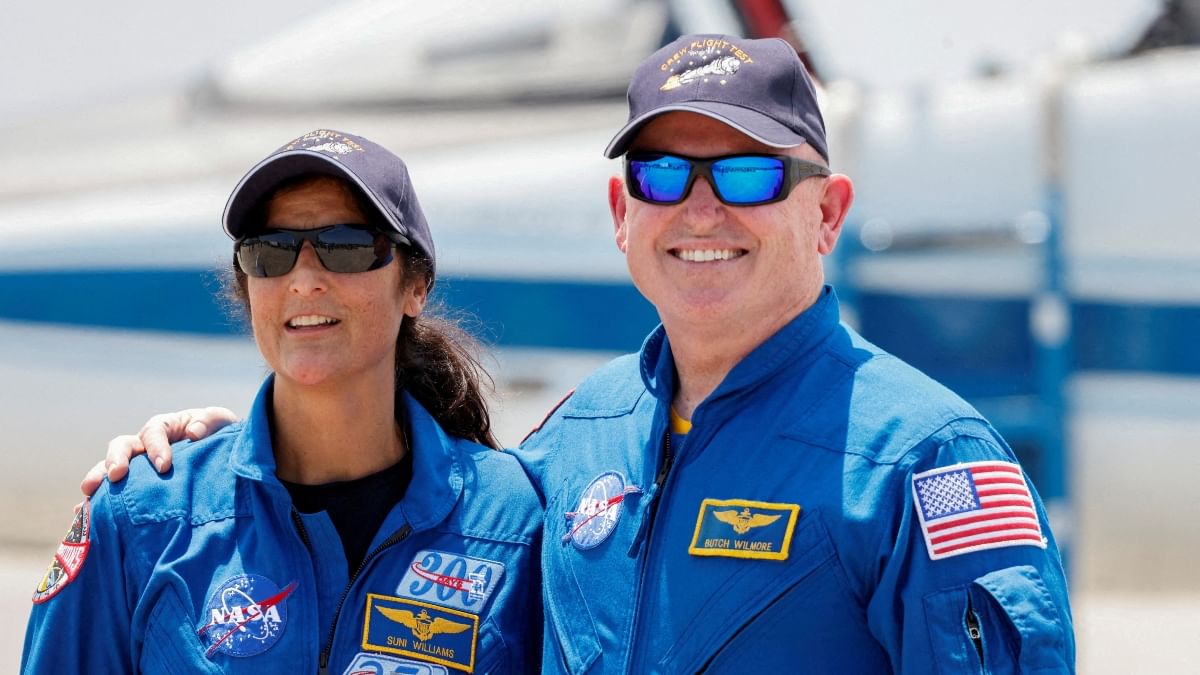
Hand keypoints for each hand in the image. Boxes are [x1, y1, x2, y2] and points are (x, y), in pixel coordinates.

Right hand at [79, 407, 239, 495]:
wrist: (222, 459)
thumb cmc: (220, 436)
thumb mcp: (221, 422)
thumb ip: (209, 421)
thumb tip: (193, 433)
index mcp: (164, 428)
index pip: (153, 432)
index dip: (156, 447)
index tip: (164, 466)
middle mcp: (144, 445)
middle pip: (122, 446)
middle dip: (116, 459)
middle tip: (116, 475)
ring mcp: (136, 467)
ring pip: (108, 469)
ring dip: (98, 479)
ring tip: (89, 493)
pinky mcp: (133, 488)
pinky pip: (109, 493)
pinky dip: (94, 502)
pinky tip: (82, 516)